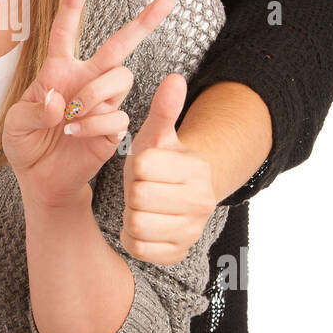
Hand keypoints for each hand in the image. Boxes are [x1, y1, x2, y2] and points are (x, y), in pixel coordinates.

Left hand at [2, 0, 178, 207]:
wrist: (41, 180)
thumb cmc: (26, 146)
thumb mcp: (15, 125)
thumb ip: (33, 110)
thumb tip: (58, 100)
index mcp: (58, 70)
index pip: (66, 29)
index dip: (74, 1)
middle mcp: (86, 80)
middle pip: (118, 45)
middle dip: (144, 22)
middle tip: (168, 0)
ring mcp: (102, 103)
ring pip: (120, 78)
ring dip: (95, 94)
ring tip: (71, 116)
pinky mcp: (113, 128)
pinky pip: (116, 116)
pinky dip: (93, 124)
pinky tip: (74, 135)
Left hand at [119, 73, 217, 265]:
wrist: (176, 198)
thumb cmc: (160, 163)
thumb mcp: (157, 136)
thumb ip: (163, 109)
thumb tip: (174, 77)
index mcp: (196, 169)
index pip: (142, 167)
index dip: (136, 166)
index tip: (146, 167)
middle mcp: (201, 203)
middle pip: (138, 198)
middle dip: (133, 191)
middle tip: (142, 188)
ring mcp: (191, 231)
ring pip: (137, 223)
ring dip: (131, 214)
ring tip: (143, 205)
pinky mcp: (177, 254)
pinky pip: (139, 247)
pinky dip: (133, 237)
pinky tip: (144, 224)